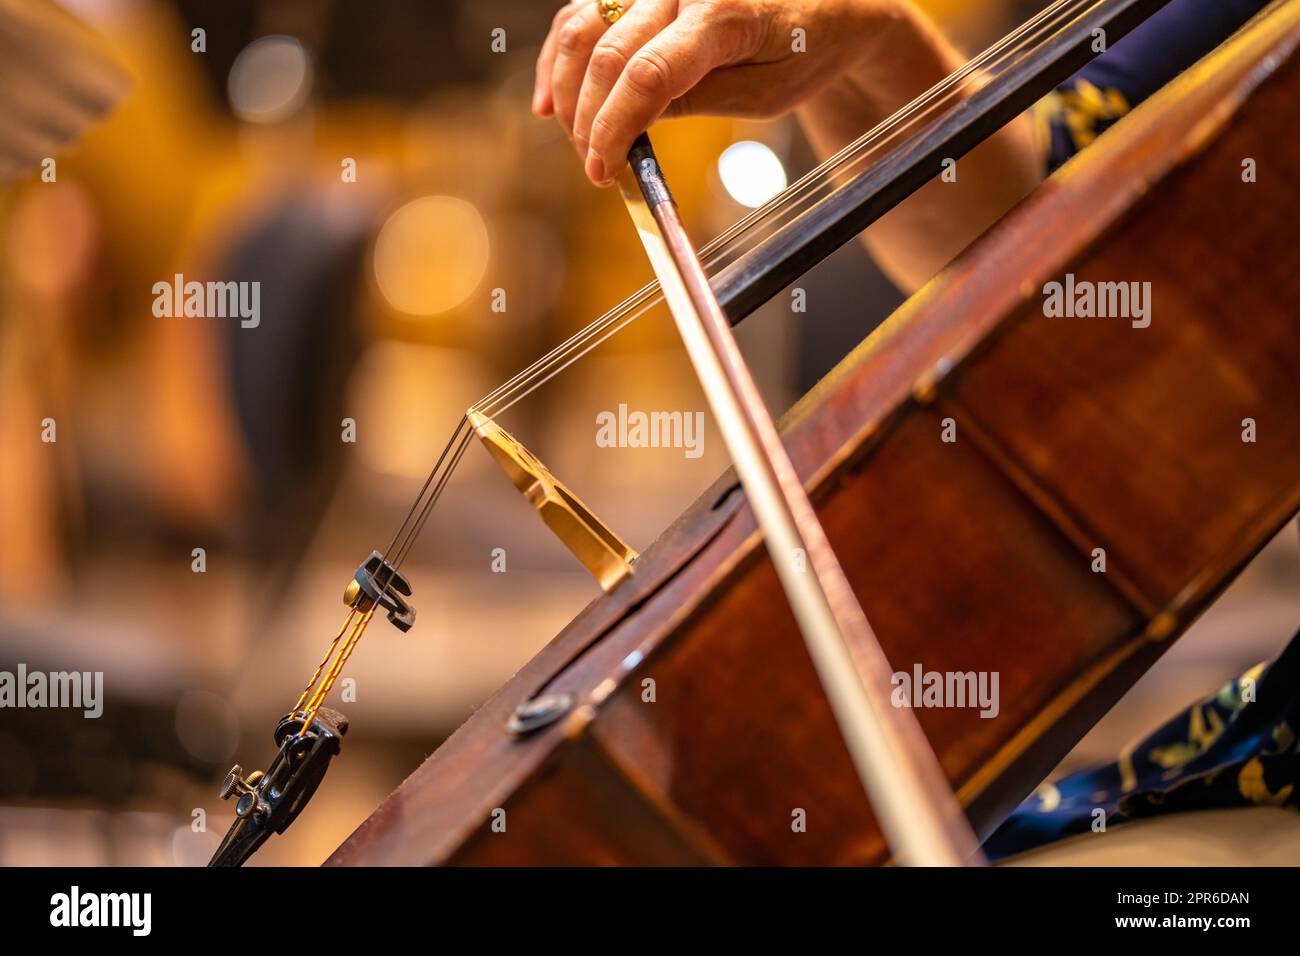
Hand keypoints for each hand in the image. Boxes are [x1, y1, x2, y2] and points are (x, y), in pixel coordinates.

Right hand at [533, 0, 924, 184]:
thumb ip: (698, 101)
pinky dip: (561, 56)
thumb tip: (631, 127)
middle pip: (607, 54)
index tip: (602, 170)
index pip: (649, 75)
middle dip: (588, 119)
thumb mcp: (764, 94)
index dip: (614, 128)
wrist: (824, 5)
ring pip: (582, 26)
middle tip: (594, 166)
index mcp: (724, 12)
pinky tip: (553, 97)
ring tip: (573, 137)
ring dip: (566, 88)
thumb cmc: (803, 49)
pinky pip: (583, 12)